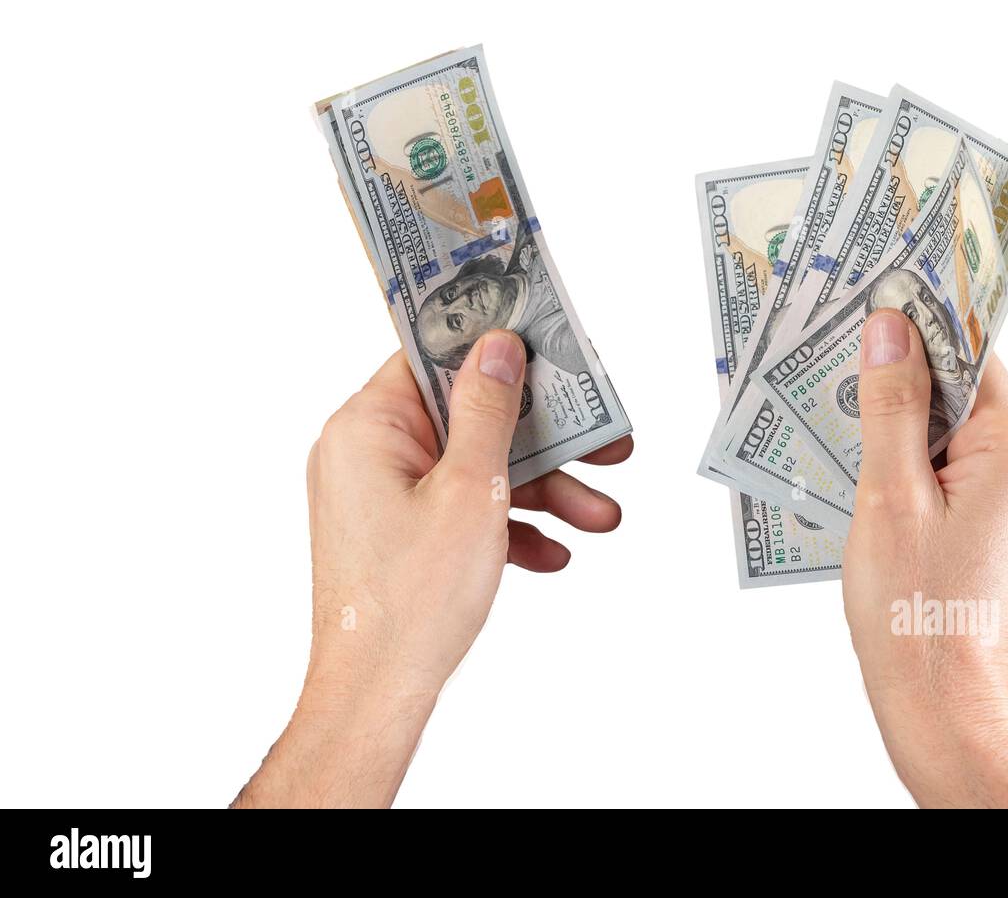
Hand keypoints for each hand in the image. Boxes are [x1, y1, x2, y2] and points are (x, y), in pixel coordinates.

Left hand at [235, 330, 630, 806]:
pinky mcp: (398, 535)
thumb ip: (488, 411)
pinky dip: (506, 527)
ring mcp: (381, 498)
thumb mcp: (470, 490)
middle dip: (543, 443)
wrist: (377, 697)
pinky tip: (553, 553)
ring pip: (474, 472)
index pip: (434, 358)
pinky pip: (460, 511)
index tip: (547, 347)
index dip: (496, 352)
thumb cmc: (411, 601)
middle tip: (604, 445)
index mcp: (366, 428)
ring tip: (600, 516)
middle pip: (468, 420)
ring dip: (540, 493)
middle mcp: (366, 455)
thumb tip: (497, 347)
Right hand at [844, 309, 1007, 807]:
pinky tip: (871, 474)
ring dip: (906, 424)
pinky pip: (960, 469)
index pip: (975, 358)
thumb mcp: (889, 495)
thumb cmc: (915, 611)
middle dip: (905, 377)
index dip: (923, 327)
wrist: (942, 705)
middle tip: (841, 360)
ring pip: (960, 432)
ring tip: (846, 424)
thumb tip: (889, 328)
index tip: (877, 296)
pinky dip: (918, 461)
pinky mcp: (1005, 528)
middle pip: (968, 392)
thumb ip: (891, 406)